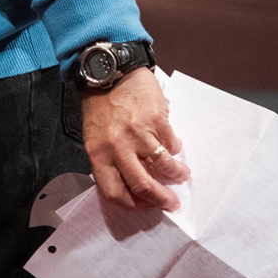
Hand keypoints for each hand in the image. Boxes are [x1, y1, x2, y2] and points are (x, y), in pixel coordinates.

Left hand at [80, 67, 188, 210]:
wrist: (109, 71)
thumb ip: (110, 159)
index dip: (133, 205)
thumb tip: (133, 183)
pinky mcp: (156, 120)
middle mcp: (117, 147)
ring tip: (182, 174)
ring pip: (163, 166)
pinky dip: (175, 148)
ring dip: (177, 174)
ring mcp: (138, 133)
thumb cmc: (100, 104)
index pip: (114, 192)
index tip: (145, 206)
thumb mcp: (95, 135)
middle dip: (161, 200)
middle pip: (142, 185)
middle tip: (172, 203)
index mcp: (98, 153)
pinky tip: (174, 146)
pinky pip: (171, 143)